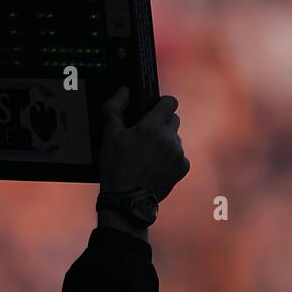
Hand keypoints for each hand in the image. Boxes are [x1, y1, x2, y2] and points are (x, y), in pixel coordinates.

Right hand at [99, 86, 188, 200]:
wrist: (127, 200)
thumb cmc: (116, 167)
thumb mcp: (109, 136)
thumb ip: (114, 108)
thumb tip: (124, 91)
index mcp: (153, 127)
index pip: (170, 102)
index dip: (162, 104)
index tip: (153, 111)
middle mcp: (170, 138)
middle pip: (174, 119)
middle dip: (162, 124)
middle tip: (146, 136)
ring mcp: (178, 154)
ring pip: (176, 139)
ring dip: (166, 142)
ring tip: (149, 155)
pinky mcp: (183, 168)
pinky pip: (180, 156)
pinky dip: (171, 159)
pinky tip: (156, 167)